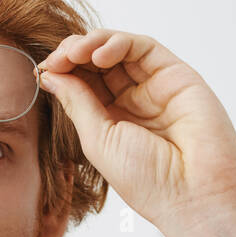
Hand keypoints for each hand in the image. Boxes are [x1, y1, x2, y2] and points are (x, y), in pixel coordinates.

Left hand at [37, 28, 235, 233]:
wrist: (193, 194)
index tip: (42, 71)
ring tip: (72, 53)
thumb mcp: (98, 140)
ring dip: (91, 44)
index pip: (82, 84)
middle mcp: (133, 101)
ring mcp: (154, 86)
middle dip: (72, 55)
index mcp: (111, 120)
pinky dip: (118, 43)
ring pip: (118, 50)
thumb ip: (77, 104)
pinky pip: (143, 48)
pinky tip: (98, 54)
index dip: (62, 73)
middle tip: (54, 60)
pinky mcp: (176, 74)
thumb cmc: (147, 180)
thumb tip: (50, 75)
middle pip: (97, 63)